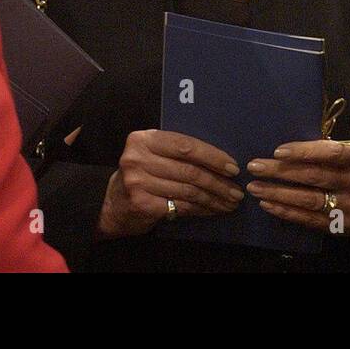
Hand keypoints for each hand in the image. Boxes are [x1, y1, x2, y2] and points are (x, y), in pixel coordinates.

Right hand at [97, 130, 243, 238]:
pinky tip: (212, 210)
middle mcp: (138, 158)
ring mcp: (138, 182)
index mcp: (144, 139)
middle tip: (236, 191)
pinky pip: (180, 206)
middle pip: (189, 171)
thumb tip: (221, 159)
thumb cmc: (142, 174)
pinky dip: (200, 209)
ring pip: (188, 191)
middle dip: (218, 182)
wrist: (113, 203)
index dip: (213, 157)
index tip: (233, 168)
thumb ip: (177, 151)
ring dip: (213, 198)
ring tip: (230, 202)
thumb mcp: (153, 154)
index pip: (185, 146)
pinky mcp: (142, 204)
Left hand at [246, 140, 349, 239]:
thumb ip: (330, 151)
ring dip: (278, 194)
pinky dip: (287, 212)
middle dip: (281, 172)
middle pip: (314, 177)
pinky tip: (268, 205)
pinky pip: (309, 219)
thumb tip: (290, 147)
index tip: (278, 151)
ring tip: (255, 187)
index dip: (304, 151)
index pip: (331, 153)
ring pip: (308, 200)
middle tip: (255, 166)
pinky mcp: (341, 226)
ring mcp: (348, 207)